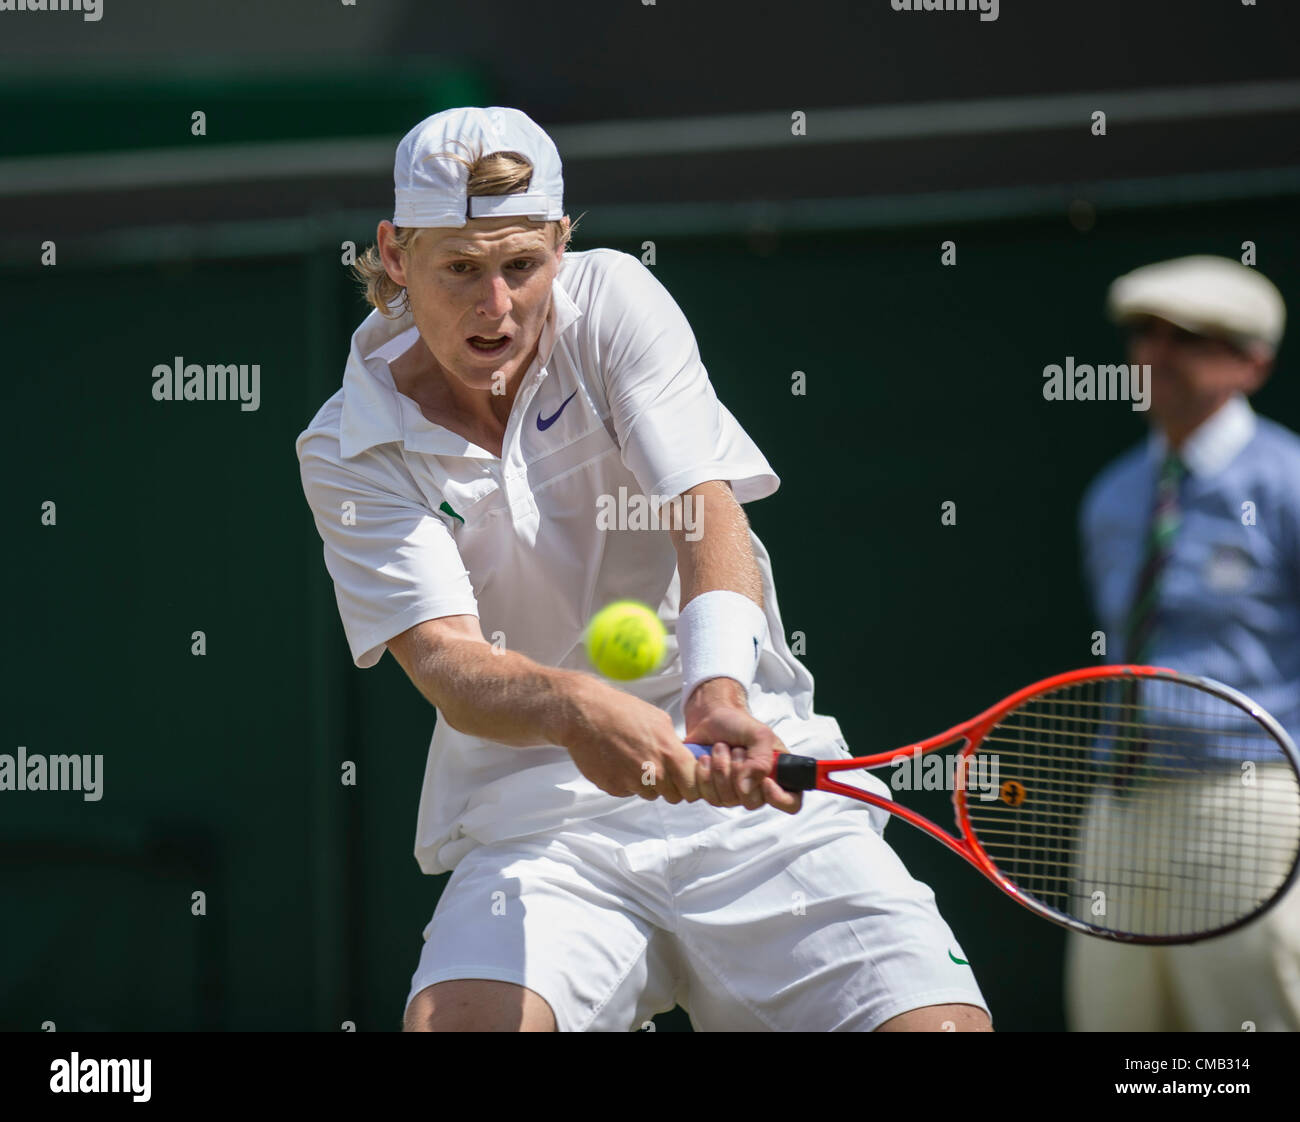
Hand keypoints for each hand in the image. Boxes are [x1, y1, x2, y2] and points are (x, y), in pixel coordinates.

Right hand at [559, 676, 702, 804]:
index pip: (693, 784)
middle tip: (660, 771)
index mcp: (669, 752)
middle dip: (671, 787)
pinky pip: (628, 792)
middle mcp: (653, 772)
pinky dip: (626, 782)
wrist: (585, 715)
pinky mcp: (614, 788)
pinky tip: (618, 762)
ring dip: (647, 784)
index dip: (691, 782)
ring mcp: (632, 782)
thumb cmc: (622, 711)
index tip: (685, 778)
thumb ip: (674, 743)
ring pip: (650, 795)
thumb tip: (684, 758)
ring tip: (634, 761)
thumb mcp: (659, 719)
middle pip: (674, 796)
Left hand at [685, 679, 801, 813]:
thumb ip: (761, 760)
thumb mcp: (759, 734)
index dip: (779, 798)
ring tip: (720, 748)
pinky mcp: (709, 792)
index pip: (791, 804)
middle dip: (739, 772)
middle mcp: (756, 790)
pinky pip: (702, 795)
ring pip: (723, 799)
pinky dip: (700, 772)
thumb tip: (746, 788)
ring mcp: (732, 794)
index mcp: (777, 776)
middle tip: (737, 750)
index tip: (766, 781)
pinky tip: (705, 758)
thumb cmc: (738, 725)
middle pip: (751, 802)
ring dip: (719, 768)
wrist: (710, 718)